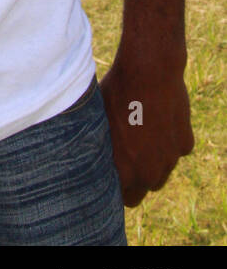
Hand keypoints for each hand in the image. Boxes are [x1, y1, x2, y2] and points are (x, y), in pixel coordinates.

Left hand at [99, 51, 193, 206]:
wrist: (148, 71)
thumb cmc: (115, 93)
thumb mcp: (97, 122)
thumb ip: (97, 148)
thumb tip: (84, 155)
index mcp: (124, 172)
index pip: (122, 198)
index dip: (116, 184)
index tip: (112, 169)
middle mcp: (149, 173)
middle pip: (143, 188)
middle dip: (136, 177)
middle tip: (126, 153)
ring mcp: (170, 159)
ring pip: (162, 172)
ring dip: (154, 161)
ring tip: (140, 133)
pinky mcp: (185, 144)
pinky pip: (176, 150)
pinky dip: (170, 141)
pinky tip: (158, 120)